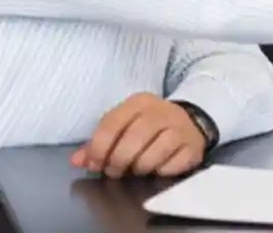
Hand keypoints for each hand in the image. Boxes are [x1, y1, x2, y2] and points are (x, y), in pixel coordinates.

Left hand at [70, 93, 206, 178]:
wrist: (189, 122)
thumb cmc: (147, 127)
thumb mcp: (123, 126)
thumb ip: (98, 143)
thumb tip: (78, 160)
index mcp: (139, 103)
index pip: (112, 124)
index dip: (98, 148)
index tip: (95, 164)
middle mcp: (162, 111)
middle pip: (133, 139)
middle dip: (119, 161)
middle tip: (115, 171)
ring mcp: (181, 128)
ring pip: (154, 154)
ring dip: (140, 168)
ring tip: (137, 169)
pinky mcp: (193, 145)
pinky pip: (172, 165)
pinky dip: (161, 171)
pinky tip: (158, 168)